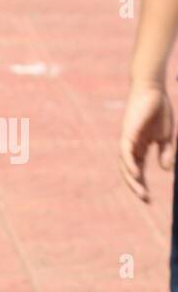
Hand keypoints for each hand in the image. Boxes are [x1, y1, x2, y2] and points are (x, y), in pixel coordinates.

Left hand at [119, 83, 174, 201]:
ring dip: (132, 179)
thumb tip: (166, 170)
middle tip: (145, 199)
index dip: (141, 185)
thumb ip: (166, 153)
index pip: (137, 171)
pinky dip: (130, 163)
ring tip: (141, 192)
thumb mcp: (165, 137)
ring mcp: (128, 140)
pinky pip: (126, 151)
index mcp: (140, 149)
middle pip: (130, 171)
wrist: (153, 90)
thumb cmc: (158, 112)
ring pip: (125, 164)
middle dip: (136, 186)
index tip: (148, 200)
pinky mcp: (128, 133)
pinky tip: (135, 173)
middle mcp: (131, 147)